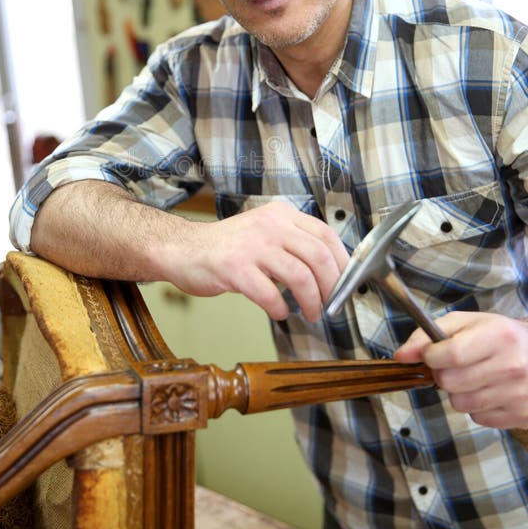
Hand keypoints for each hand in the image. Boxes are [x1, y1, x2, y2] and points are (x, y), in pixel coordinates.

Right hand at [166, 201, 348, 322]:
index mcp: (281, 215)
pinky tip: (278, 313)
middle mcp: (270, 225)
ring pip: (300, 276)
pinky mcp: (234, 268)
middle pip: (319, 256)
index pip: (326, 235)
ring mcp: (252, 245)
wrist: (183, 249)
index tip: (345, 285)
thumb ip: (294, 244)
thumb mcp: (265, 232)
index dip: (342, 264)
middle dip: (331, 288)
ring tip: (309, 314)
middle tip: (330, 305)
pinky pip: (270, 294)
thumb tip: (330, 274)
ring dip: (311, 302)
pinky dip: (280, 309)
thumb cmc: (228, 248)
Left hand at [395, 311, 527, 428]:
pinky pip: (478, 418)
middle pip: (450, 382)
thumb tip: (401, 355)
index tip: (431, 353)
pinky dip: (477, 407)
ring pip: (460, 404)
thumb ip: (428, 334)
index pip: (451, 354)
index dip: (431, 356)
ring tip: (475, 377)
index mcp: (499, 336)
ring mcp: (517, 394)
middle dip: (443, 374)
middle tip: (456, 365)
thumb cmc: (500, 336)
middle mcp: (512, 366)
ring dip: (459, 392)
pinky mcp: (520, 416)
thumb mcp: (467, 323)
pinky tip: (489, 391)